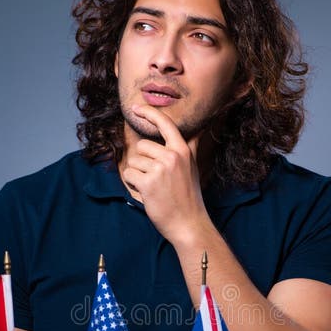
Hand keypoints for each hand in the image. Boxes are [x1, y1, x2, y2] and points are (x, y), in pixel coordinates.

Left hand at [121, 104, 210, 244]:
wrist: (189, 223)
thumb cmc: (189, 196)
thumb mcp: (193, 167)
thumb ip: (191, 147)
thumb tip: (201, 128)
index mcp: (183, 150)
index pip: (165, 123)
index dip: (148, 112)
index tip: (136, 107)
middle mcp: (172, 156)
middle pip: (142, 146)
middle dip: (143, 162)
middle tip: (157, 179)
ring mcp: (160, 169)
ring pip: (133, 162)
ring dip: (137, 175)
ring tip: (153, 188)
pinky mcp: (148, 183)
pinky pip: (129, 175)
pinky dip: (132, 185)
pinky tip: (146, 193)